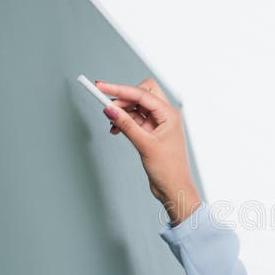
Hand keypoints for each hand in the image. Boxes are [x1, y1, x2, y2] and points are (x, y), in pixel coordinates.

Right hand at [95, 78, 201, 224]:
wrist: (173, 188)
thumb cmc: (168, 169)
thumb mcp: (145, 145)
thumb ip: (126, 125)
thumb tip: (110, 109)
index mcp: (169, 114)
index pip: (142, 94)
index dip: (119, 90)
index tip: (100, 87)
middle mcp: (165, 115)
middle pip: (142, 93)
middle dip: (124, 98)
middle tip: (108, 108)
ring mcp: (158, 123)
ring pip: (137, 106)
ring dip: (122, 111)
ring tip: (111, 123)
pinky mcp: (151, 132)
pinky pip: (135, 119)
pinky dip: (124, 121)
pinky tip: (115, 129)